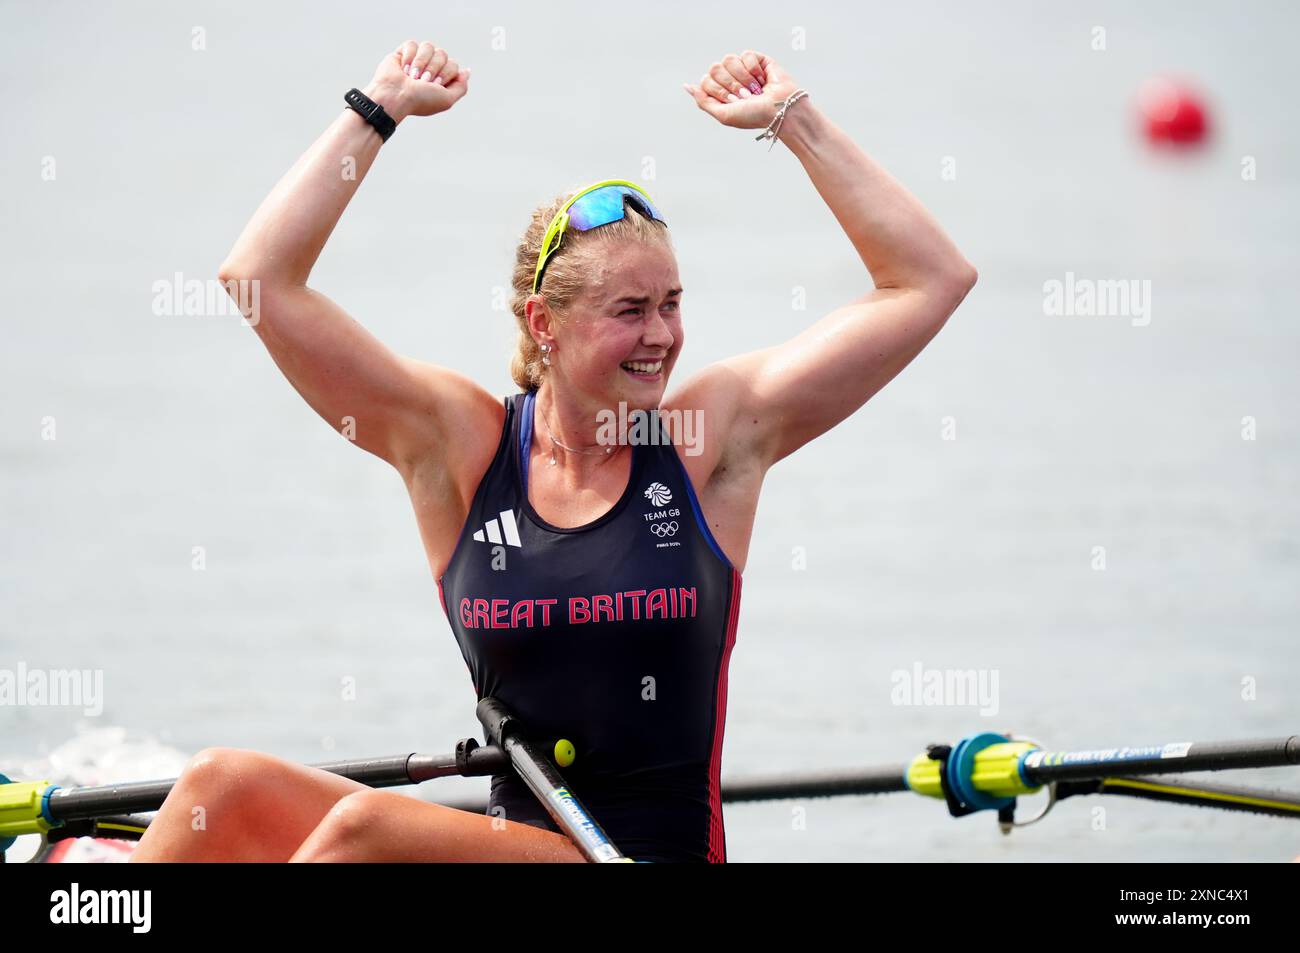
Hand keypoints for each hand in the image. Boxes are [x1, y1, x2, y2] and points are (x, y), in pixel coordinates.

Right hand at [365, 40, 469, 120]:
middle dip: (433, 69)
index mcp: (442, 78)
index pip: (453, 64)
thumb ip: (461, 87)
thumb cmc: (420, 101)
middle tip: (422, 82)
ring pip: (428, 46)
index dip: (446, 74)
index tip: (435, 85)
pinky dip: (408, 57)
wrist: (396, 96)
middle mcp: (431, 67)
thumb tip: (467, 71)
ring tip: (412, 76)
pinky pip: (412, 44)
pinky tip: (403, 69)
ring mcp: (417, 59)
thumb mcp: (447, 99)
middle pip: (442, 54)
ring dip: (421, 63)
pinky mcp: (403, 53)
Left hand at [682, 50, 798, 129]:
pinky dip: (753, 69)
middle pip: (714, 68)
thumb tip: (687, 86)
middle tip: (745, 96)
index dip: (719, 92)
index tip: (734, 102)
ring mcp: (742, 68)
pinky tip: (762, 79)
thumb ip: (703, 101)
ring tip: (754, 89)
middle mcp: (730, 78)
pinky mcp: (757, 59)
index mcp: (720, 91)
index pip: (705, 81)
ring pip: (729, 59)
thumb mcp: (723, 114)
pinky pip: (746, 55)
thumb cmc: (753, 116)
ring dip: (742, 78)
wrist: (779, 110)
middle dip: (730, 85)